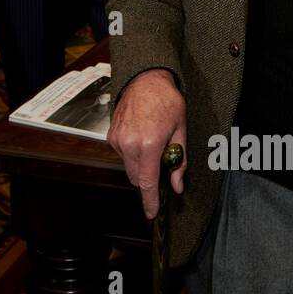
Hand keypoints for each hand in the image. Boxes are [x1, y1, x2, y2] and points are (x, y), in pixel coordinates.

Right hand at [106, 69, 186, 219]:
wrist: (145, 80)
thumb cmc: (166, 101)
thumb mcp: (181, 130)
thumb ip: (179, 162)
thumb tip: (177, 185)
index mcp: (149, 144)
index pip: (147, 182)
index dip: (150, 201)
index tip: (151, 213)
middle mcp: (129, 144)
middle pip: (136, 178)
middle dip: (148, 178)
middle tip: (161, 161)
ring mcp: (117, 140)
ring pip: (128, 168)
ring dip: (140, 165)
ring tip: (151, 143)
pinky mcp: (111, 136)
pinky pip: (122, 155)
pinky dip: (132, 153)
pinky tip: (141, 137)